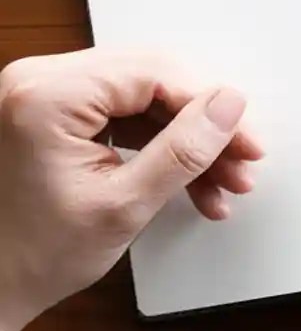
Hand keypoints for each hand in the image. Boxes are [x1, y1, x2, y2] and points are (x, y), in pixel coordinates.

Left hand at [0, 48, 263, 330]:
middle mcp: (38, 82)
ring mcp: (44, 95)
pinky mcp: (53, 113)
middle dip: (202, 125)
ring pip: (144, 100)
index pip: (153, 74)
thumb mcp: (122, 205)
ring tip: (220, 180)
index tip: (242, 137)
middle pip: (152, 81)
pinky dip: (159, 145)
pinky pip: (123, 114)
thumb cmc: (28, 256)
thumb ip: (181, 151)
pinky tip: (189, 179)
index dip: (208, 105)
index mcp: (46, 96)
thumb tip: (227, 107)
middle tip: (239, 157)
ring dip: (186, 140)